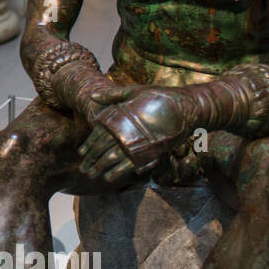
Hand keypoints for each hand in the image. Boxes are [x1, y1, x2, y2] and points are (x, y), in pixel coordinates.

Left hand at [77, 89, 193, 183]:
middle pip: (102, 149)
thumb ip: (112, 96)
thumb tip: (92, 95)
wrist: (187, 107)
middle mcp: (126, 132)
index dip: (89, 145)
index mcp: (120, 117)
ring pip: (113, 160)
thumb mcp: (134, 91)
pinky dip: (118, 173)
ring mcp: (138, 144)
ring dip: (101, 168)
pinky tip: (109, 178)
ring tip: (92, 175)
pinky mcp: (150, 153)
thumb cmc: (160, 96)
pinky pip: (130, 166)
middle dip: (92, 160)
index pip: (98, 134)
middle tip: (83, 169)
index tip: (81, 152)